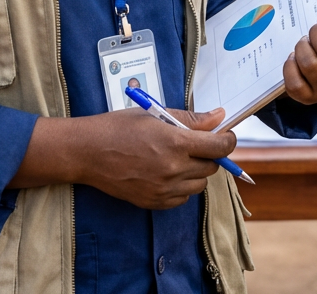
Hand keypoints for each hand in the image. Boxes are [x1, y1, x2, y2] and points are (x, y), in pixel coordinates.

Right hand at [10, 107, 236, 209]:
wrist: (89, 152)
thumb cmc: (119, 127)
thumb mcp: (155, 114)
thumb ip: (190, 119)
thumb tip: (218, 116)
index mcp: (175, 142)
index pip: (219, 146)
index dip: (228, 140)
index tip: (226, 135)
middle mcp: (173, 169)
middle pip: (212, 166)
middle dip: (210, 153)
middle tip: (196, 142)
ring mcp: (164, 189)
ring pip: (199, 184)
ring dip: (197, 170)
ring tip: (178, 156)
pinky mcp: (155, 203)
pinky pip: (183, 198)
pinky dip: (182, 186)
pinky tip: (167, 172)